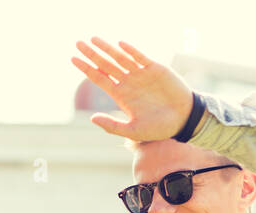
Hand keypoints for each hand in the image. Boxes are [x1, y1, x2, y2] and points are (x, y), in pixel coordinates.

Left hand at [70, 38, 195, 141]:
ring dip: (107, 48)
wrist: (183, 120)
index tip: (72, 59)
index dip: (86, 68)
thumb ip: (112, 125)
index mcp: (121, 95)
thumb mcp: (132, 131)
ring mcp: (141, 74)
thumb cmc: (158, 128)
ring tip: (93, 39)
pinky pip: (140, 57)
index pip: (99, 78)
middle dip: (92, 54)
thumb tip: (91, 118)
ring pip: (120, 58)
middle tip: (77, 43)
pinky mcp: (156, 69)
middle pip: (106, 65)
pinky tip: (119, 44)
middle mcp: (128, 82)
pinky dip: (131, 51)